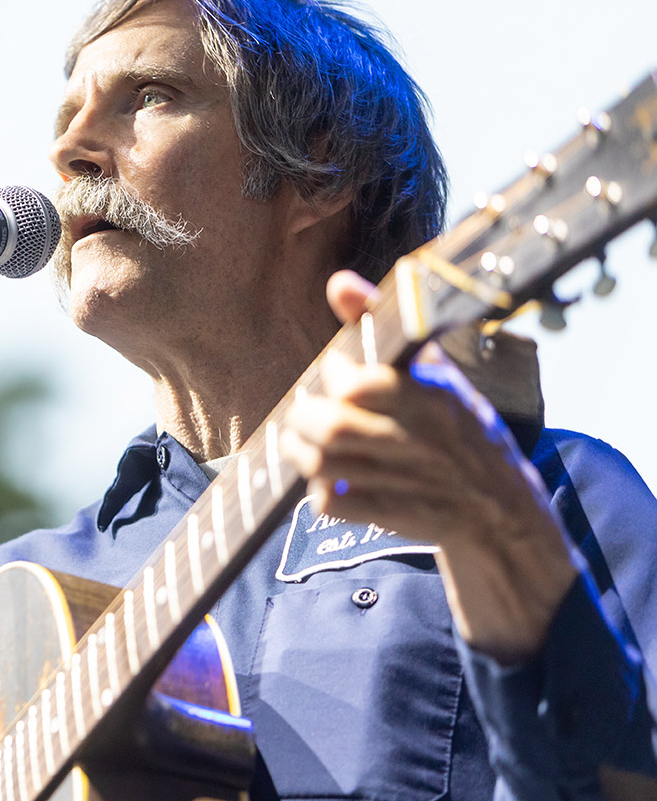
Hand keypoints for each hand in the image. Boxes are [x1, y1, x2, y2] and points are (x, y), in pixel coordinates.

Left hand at [279, 270, 577, 663]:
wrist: (501, 514)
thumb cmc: (458, 432)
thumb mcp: (437, 375)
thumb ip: (383, 327)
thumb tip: (338, 283)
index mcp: (435, 399)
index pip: (363, 383)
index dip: (336, 375)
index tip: (336, 372)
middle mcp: (421, 442)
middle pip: (333, 425)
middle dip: (305, 414)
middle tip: (306, 409)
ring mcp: (405, 483)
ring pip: (323, 462)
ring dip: (300, 450)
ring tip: (300, 439)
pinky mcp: (389, 517)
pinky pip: (330, 502)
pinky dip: (316, 489)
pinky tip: (325, 477)